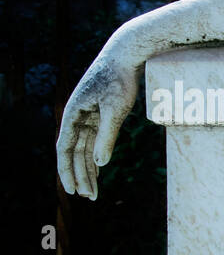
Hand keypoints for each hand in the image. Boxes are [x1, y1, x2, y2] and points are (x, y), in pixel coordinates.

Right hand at [57, 36, 142, 198]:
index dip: (67, 170)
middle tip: (88, 197)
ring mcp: (87, 117)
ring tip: (92, 192)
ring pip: (84, 149)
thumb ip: (107, 137)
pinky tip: (98, 171)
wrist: (126, 57)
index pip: (65, 149)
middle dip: (80, 176)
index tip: (73, 190)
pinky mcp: (99, 115)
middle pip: (74, 153)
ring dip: (88, 170)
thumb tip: (101, 163)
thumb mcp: (115, 109)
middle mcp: (76, 117)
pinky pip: (94, 141)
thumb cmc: (120, 80)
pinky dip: (95, 157)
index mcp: (73, 114)